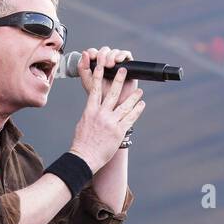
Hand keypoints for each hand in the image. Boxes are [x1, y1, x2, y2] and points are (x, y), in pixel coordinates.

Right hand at [68, 46, 145, 171]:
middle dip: (118, 80)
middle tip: (123, 70)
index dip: (99, 76)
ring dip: (134, 97)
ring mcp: (111, 123)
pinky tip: (141, 105)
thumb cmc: (82, 143)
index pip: (95, 89)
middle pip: (112, 93)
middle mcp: (101, 115)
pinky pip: (130, 119)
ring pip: (125, 106)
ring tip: (140, 91)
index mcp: (90, 111)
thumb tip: (94, 108)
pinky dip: (137, 111)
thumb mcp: (82, 124)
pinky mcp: (119, 132)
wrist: (84, 157)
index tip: (102, 66)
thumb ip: (90, 113)